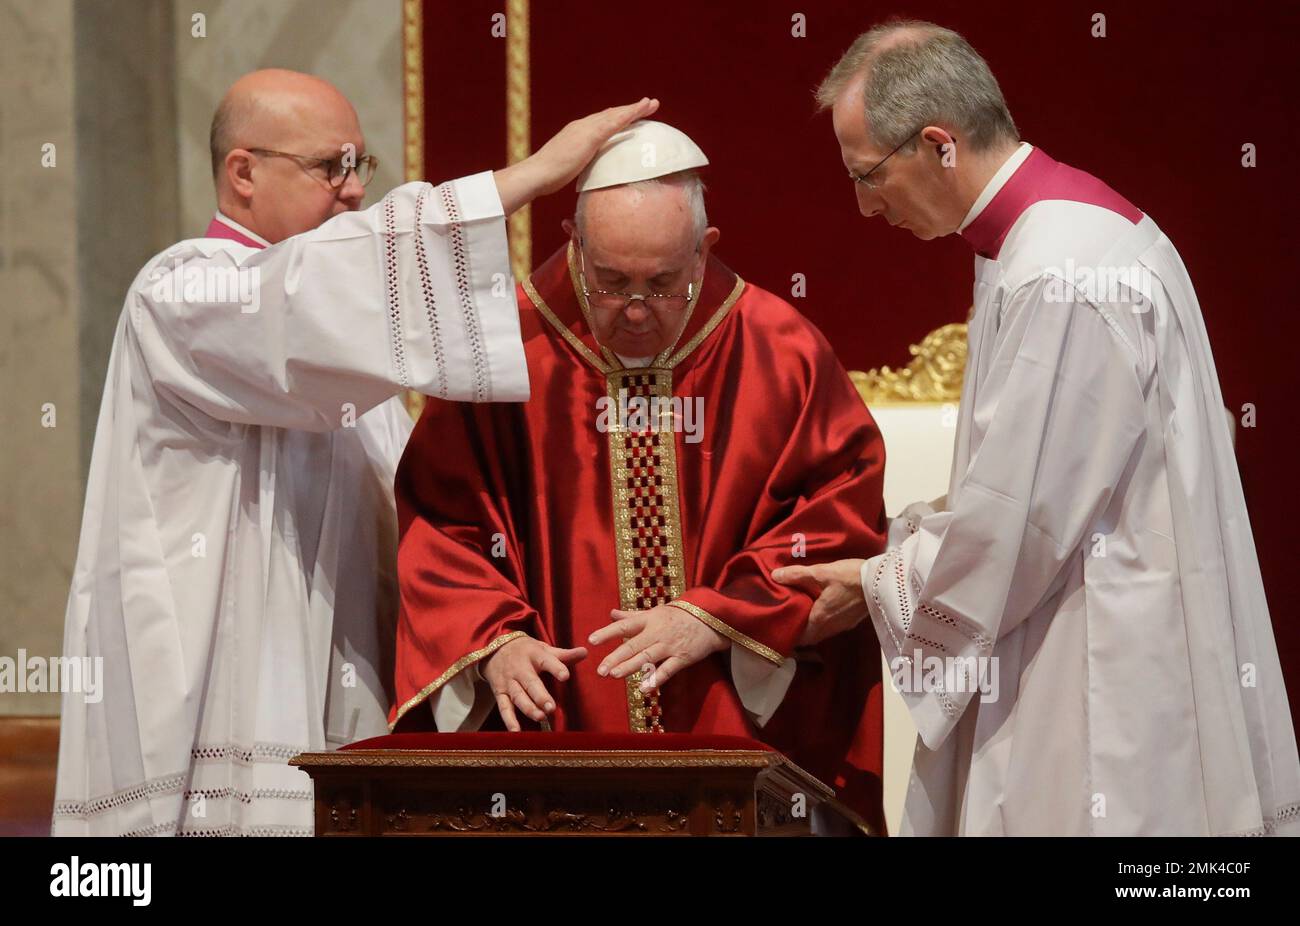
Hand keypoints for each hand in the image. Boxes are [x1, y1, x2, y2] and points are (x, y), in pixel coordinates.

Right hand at [480, 635, 586, 731]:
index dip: (556, 668)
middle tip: (551, 707)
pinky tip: (516, 731)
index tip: (565, 676)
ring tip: (541, 717)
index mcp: (533, 655)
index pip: (546, 661)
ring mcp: (508, 682)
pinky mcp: (500, 693)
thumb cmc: (526, 650)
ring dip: (528, 708)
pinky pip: (503, 707)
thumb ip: (564, 654)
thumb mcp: (543, 649)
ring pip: (518, 696)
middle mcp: (520, 669)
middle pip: (530, 683)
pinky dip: (509, 719)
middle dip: (540, 696)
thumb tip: (586, 652)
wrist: (494, 648)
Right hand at [493, 97, 659, 213]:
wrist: (537, 174)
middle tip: (649, 104)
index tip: (630, 117)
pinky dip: (629, 114)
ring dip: (634, 109)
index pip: (602, 123)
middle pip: (611, 115)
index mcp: (577, 134)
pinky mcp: (590, 135)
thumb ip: (579, 167)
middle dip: (630, 110)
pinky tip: (641, 110)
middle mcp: (582, 126)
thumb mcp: (569, 169)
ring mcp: (586, 128)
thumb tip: (589, 176)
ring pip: (615, 115)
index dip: (617, 119)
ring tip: (651, 103)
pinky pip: (614, 122)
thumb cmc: (548, 177)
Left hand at [589, 604, 726, 691]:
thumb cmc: (678, 616)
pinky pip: (668, 669)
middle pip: (633, 645)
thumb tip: (611, 614)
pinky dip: (656, 678)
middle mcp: (657, 632)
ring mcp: (670, 645)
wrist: (711, 619)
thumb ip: (632, 616)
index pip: (625, 626)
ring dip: (630, 667)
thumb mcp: (654, 612)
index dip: (607, 633)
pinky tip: (644, 688)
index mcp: (649, 620)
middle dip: (615, 658)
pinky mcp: (683, 657)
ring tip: (614, 675)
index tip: (591, 640)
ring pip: (647, 657)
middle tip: (600, 670)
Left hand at [771, 559, 868, 646]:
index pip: (800, 637)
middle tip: (788, 621)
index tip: (779, 629)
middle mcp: (830, 627)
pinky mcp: (852, 622)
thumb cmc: (850, 577)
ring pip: (822, 633)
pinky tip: (821, 611)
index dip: (789, 636)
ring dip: (812, 629)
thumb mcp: (822, 572)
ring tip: (801, 617)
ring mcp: (843, 626)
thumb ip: (798, 575)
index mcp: (820, 619)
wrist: (882, 582)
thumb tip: (775, 575)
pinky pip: (832, 628)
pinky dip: (823, 624)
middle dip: (799, 633)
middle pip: (810, 638)